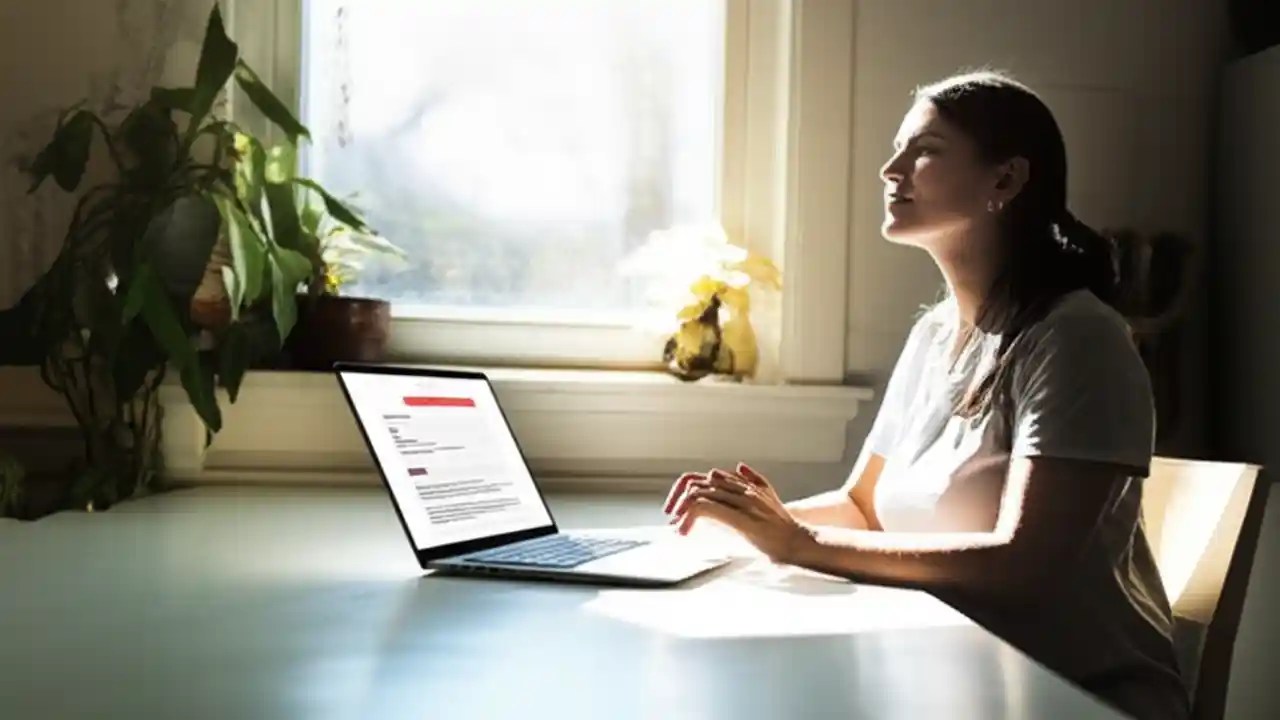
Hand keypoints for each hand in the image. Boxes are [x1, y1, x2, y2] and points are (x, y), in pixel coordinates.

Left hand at [663, 463, 812, 563]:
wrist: (798, 542)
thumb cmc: (782, 526)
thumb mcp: (768, 497)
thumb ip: (754, 481)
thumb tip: (739, 466)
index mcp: (742, 483)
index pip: (704, 477)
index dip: (685, 490)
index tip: (677, 508)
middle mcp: (739, 488)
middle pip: (696, 483)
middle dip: (677, 500)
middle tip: (671, 517)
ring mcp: (740, 501)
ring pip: (698, 493)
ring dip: (681, 510)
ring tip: (677, 526)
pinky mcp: (739, 517)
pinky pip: (705, 507)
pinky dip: (689, 517)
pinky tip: (685, 530)